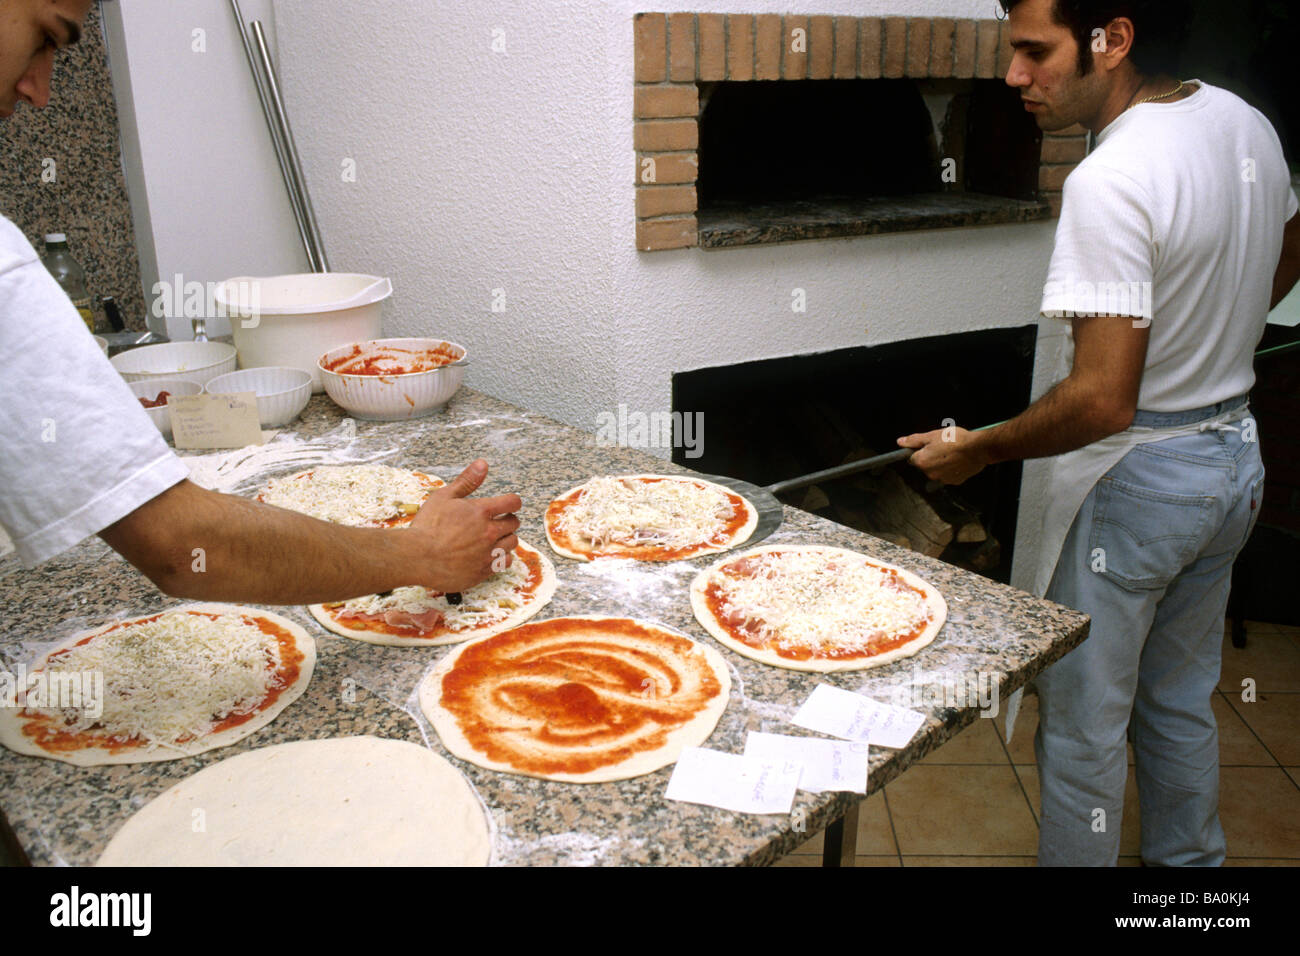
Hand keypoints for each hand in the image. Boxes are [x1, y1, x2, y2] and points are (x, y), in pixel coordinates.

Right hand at [406, 460, 520, 591]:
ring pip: (512, 543)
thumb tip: (483, 464)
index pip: (513, 503)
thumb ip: (466, 481)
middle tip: (496, 521)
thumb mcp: (443, 496)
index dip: (512, 502)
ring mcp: (487, 554)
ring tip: (492, 537)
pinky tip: (489, 554)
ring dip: (506, 538)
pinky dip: (500, 558)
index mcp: (481, 512)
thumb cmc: (427, 526)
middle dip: (508, 519)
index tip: (507, 504)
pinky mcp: (483, 571)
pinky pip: (504, 563)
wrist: (415, 557)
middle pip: (514, 523)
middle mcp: (489, 532)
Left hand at [897, 427, 988, 485]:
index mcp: (922, 461)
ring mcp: (942, 479)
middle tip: (942, 447)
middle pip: (925, 465)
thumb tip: (900, 442)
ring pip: (937, 471)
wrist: (978, 448)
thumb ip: (914, 440)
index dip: (920, 450)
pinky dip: (951, 469)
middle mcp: (930, 473)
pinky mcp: (955, 481)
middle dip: (931, 457)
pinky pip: (949, 475)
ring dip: (941, 464)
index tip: (928, 446)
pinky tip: (958, 460)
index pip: (913, 458)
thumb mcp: (932, 435)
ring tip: (952, 453)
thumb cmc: (955, 440)